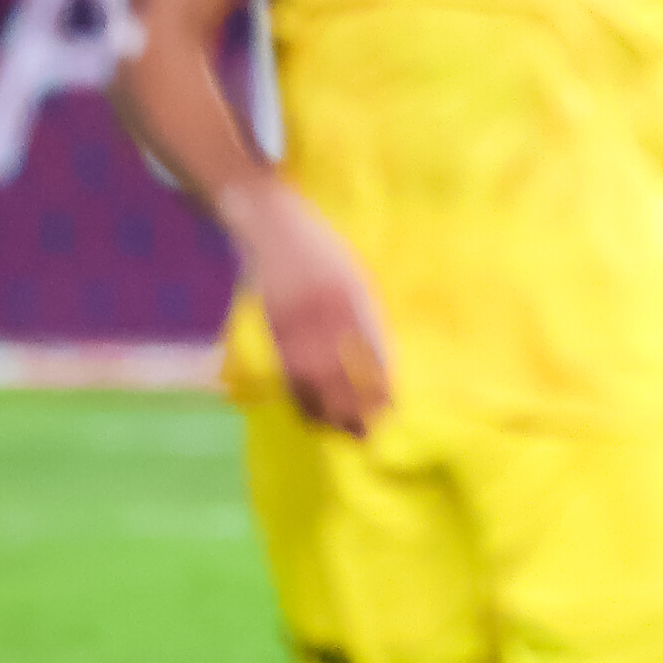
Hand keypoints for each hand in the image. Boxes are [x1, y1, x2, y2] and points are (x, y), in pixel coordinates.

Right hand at [217, 178, 391, 435]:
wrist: (271, 226)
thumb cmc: (321, 253)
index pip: (371, 350)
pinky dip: (301, 399)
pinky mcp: (272, 328)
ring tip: (347, 435)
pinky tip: (313, 418)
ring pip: (312, 379)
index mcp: (351, 295)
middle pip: (341, 372)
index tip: (392, 409)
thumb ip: (364, 317)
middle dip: (357, 407)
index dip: (381, 384)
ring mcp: (293, 320)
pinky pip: (288, 372)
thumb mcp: (354, 277)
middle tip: (373, 434)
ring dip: (330, 411)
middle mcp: (322, 310)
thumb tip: (381, 366)